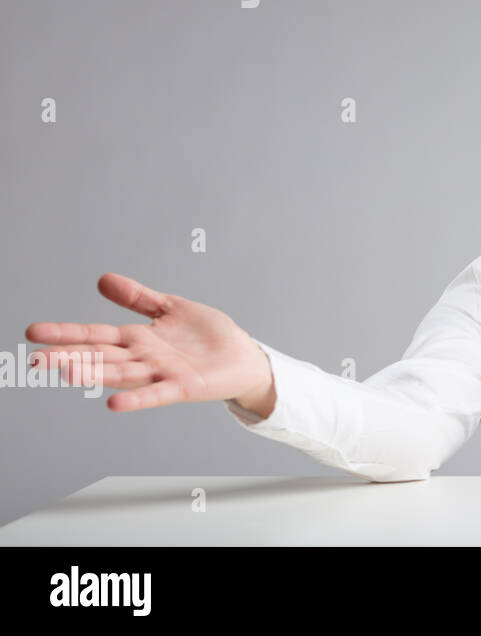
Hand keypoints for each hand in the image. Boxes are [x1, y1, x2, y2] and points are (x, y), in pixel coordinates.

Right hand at [25, 273, 274, 412]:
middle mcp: (144, 358)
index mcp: (139, 338)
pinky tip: (114, 404)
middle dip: (69, 357)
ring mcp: (162, 373)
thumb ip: (138, 298)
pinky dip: (137, 399)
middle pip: (101, 357)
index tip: (33, 332)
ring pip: (122, 374)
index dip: (67, 333)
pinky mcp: (183, 386)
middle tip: (36, 361)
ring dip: (95, 374)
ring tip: (66, 372)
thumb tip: (103, 280)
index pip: (96, 335)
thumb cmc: (208, 336)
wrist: (243, 357)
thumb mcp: (171, 308)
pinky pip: (156, 394)